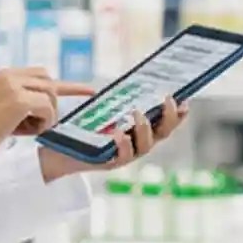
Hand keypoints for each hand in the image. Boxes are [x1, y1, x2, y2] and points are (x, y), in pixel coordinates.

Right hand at [0, 67, 93, 180]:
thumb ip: (24, 103)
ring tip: (26, 129)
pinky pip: (47, 109)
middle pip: (51, 84)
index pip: (43, 74)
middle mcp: (12, 75)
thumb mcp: (4, 110)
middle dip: (53, 103)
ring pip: (51, 96)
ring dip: (46, 116)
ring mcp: (15, 86)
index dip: (67, 85)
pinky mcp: (19, 100)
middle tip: (42, 124)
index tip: (90, 90)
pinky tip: (27, 132)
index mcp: (7, 75)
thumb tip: (47, 110)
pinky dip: (44, 123)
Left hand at [39, 96, 190, 181]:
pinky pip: (122, 158)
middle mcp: (136, 144)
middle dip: (169, 118)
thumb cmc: (81, 127)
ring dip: (145, 129)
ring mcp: (124, 156)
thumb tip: (133, 78)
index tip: (185, 100)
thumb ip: (118, 99)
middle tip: (168, 100)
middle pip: (162, 135)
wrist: (56, 150)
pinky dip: (124, 145)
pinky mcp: (108, 164)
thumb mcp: (103, 109)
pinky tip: (119, 134)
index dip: (178, 114)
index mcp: (138, 131)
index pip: (165, 123)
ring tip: (138, 114)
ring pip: (145, 147)